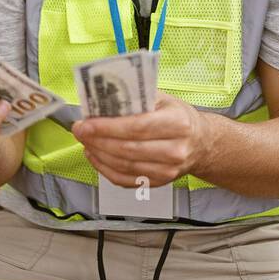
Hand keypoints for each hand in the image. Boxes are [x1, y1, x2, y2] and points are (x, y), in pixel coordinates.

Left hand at [70, 92, 211, 187]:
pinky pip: (124, 179)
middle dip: (97, 140)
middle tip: (80, 130)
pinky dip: (104, 168)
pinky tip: (95, 155)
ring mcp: (167, 170)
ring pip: (123, 165)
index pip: (137, 126)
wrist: (199, 143)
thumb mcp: (162, 99)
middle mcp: (175, 150)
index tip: (86, 123)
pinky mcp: (157, 183)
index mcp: (177, 123)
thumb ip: (135, 97)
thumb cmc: (177, 117)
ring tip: (85, 141)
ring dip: (98, 153)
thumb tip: (102, 97)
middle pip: (127, 149)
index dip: (107, 127)